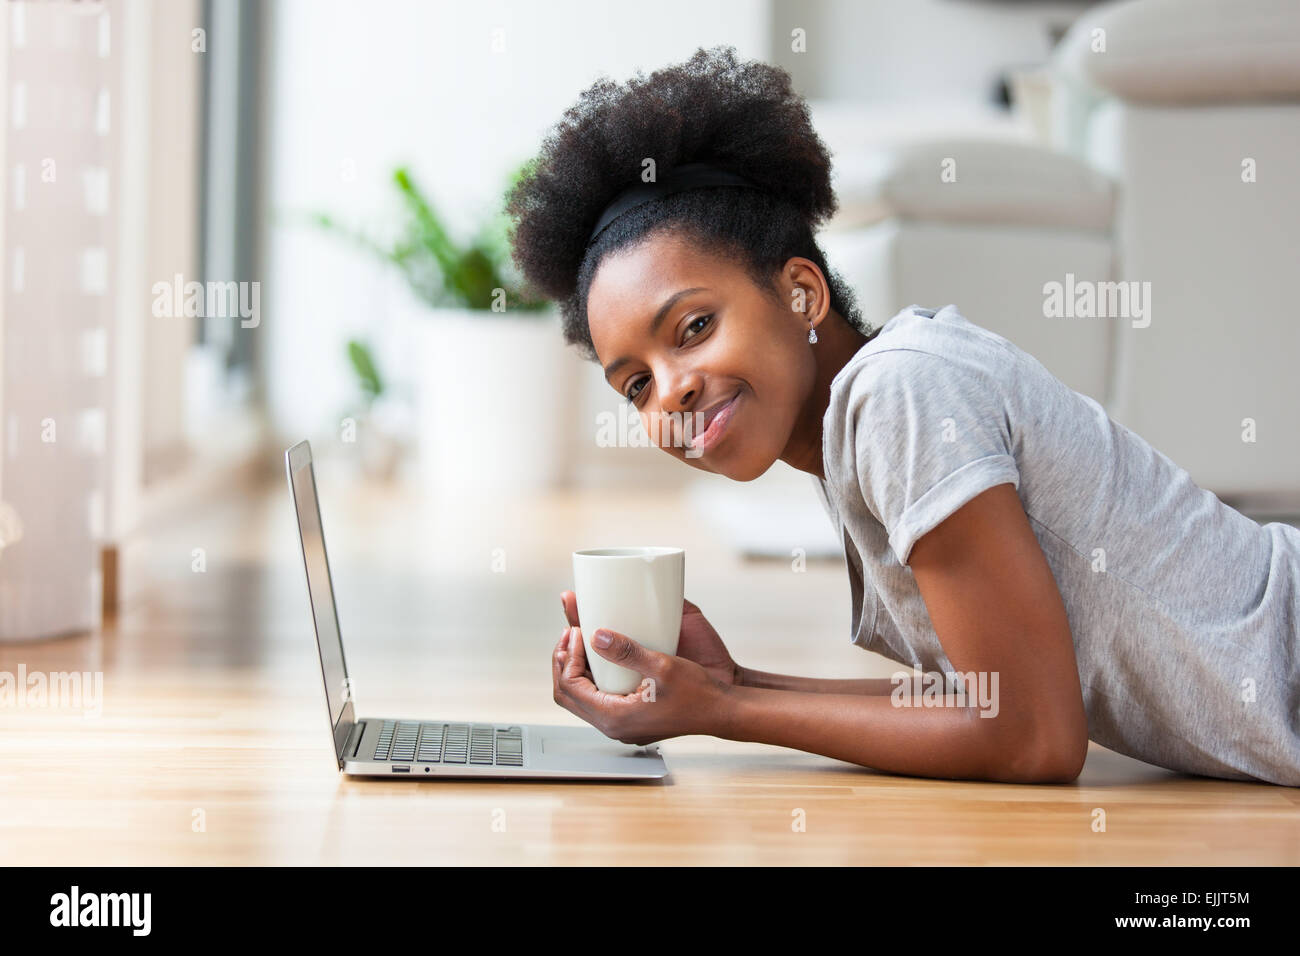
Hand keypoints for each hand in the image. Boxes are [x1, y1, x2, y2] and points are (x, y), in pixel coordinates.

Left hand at [553, 593, 734, 744]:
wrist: (721, 711)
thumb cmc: (698, 693)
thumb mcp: (662, 666)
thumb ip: (627, 652)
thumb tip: (597, 636)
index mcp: (615, 717)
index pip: (571, 686)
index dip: (568, 656)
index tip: (577, 631)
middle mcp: (613, 726)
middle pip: (568, 694)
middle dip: (564, 662)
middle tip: (570, 633)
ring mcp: (620, 725)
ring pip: (580, 698)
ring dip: (575, 669)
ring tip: (580, 642)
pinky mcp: (629, 719)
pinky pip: (596, 700)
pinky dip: (590, 678)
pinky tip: (599, 659)